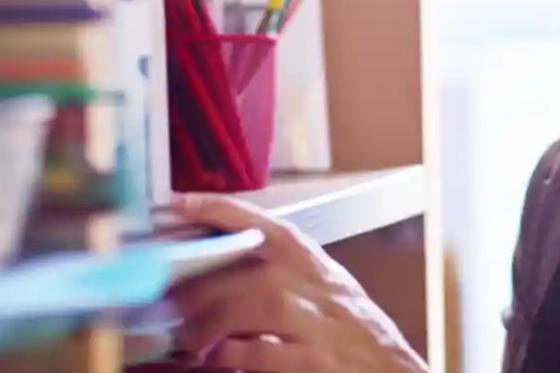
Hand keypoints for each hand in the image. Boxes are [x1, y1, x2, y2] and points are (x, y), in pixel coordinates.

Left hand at [168, 193, 427, 372]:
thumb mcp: (319, 287)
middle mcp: (318, 285)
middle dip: (200, 287)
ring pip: (258, 304)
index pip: (264, 224)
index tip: (180, 203)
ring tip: (189, 339)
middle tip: (168, 304)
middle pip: (250, 270)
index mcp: (311, 261)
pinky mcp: (317, 362)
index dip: (219, 211)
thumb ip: (274, 274)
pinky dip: (234, 355)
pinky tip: (217, 359)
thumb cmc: (349, 329)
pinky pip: (267, 352)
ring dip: (212, 323)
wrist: (392, 371)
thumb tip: (207, 272)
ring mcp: (320, 324)